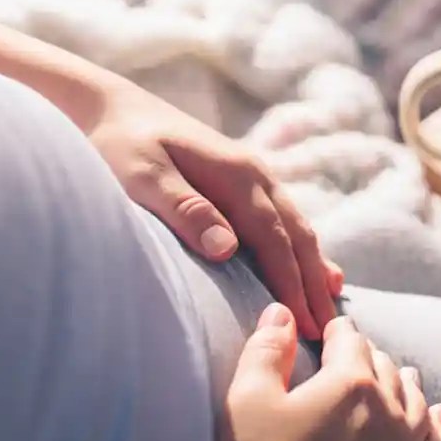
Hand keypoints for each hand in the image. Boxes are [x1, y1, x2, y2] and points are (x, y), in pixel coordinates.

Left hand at [89, 77, 341, 338]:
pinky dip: (306, 252)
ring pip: (299, 229)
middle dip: (314, 286)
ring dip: (316, 271)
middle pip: (297, 237)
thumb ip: (185, 210)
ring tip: (328, 312)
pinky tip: (321, 272)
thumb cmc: (119, 145)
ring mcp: (256, 176)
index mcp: (237, 175)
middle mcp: (257, 174)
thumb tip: (227, 249)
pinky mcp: (247, 182)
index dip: (292, 283)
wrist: (112, 107)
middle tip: (326, 332)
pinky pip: (288, 222)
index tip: (305, 324)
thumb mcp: (142, 177)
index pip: (274, 239)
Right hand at [218, 304, 440, 440]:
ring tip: (404, 373)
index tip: (332, 331)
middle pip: (385, 368)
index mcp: (351, 382)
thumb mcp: (246, 403)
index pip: (350, 341)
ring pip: (416, 401)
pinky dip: (439, 426)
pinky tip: (439, 416)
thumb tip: (282, 310)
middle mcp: (390, 409)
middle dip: (370, 357)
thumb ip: (266, 350)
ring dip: (407, 383)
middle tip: (357, 356)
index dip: (338, 332)